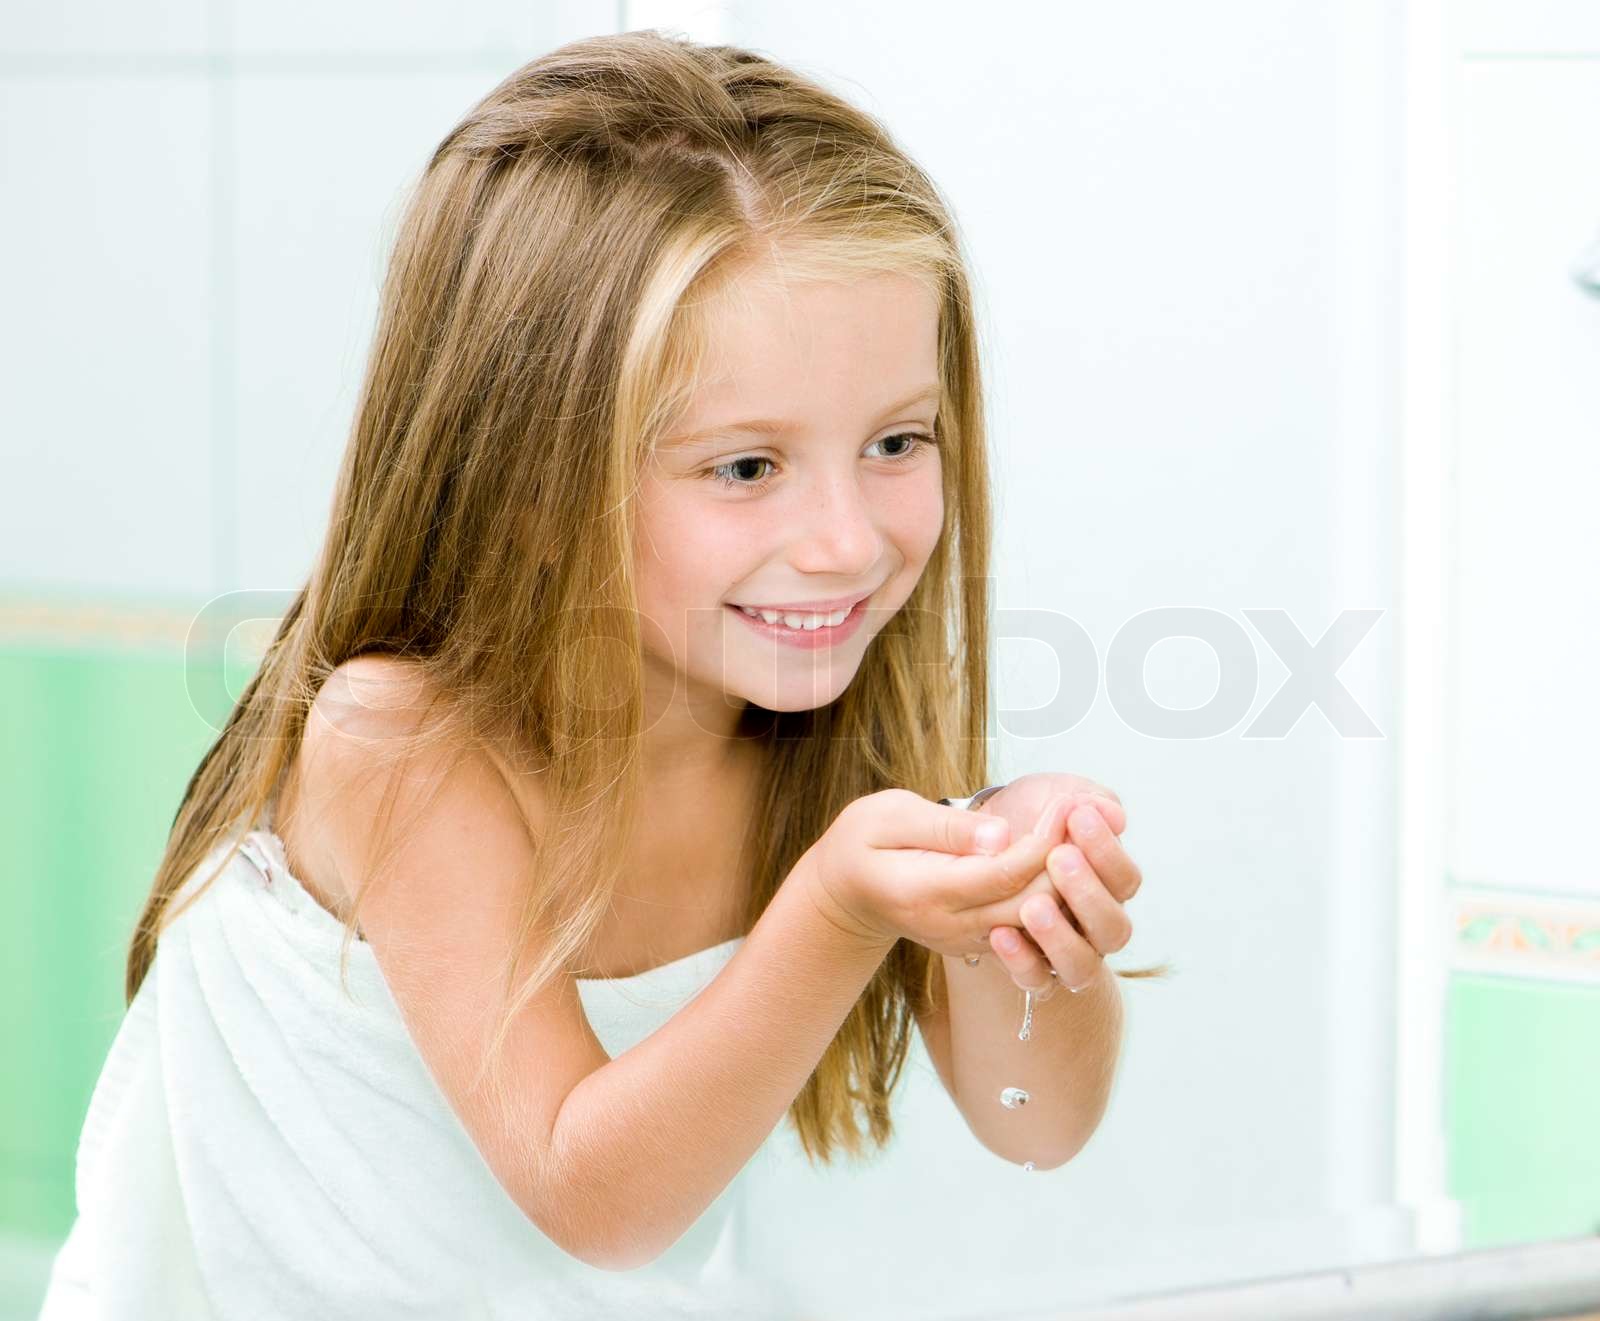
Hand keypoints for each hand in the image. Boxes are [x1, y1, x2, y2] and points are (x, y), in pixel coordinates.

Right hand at [797, 788, 1086, 959]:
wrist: (846, 893)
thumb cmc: (862, 843)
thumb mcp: (887, 817)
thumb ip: (944, 828)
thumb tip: (999, 835)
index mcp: (927, 892)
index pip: (1004, 873)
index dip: (1043, 840)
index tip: (1066, 803)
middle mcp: (952, 926)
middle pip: (1031, 903)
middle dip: (1066, 860)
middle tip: (1085, 814)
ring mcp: (967, 940)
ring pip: (1036, 922)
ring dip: (1066, 881)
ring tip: (1081, 832)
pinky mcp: (980, 941)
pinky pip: (1027, 927)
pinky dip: (1052, 894)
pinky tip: (1063, 855)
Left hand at [974, 775, 1140, 994]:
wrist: (975, 848)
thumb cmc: (1024, 819)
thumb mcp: (1052, 796)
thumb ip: (1087, 800)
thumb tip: (1113, 813)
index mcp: (1108, 885)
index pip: (1124, 879)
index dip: (1107, 851)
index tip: (1078, 816)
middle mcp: (1095, 925)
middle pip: (1114, 928)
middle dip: (1088, 892)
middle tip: (1058, 857)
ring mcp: (1067, 953)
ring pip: (1083, 966)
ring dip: (1060, 937)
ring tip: (1032, 907)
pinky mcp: (1032, 972)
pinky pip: (1036, 981)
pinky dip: (1021, 961)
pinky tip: (1000, 934)